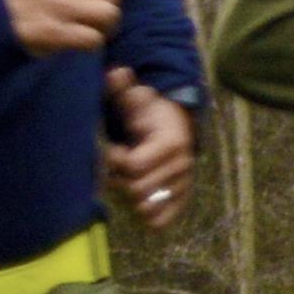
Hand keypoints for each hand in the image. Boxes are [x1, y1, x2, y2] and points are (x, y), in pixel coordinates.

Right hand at [1, 0, 123, 56]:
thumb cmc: (16, 3)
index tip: (93, 3)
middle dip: (108, 12)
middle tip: (96, 24)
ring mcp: (59, 7)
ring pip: (108, 14)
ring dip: (105, 28)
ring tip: (92, 34)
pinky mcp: (56, 32)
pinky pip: (93, 38)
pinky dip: (93, 44)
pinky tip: (81, 46)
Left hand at [101, 73, 192, 226]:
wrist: (176, 130)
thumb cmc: (149, 114)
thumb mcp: (137, 98)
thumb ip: (124, 88)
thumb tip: (116, 73)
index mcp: (170, 144)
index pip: (134, 166)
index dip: (114, 159)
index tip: (111, 148)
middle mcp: (181, 168)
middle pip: (137, 190)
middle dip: (118, 179)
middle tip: (112, 167)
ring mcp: (182, 187)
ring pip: (145, 208)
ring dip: (127, 199)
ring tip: (123, 180)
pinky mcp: (180, 202)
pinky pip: (161, 221)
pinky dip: (144, 215)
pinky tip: (132, 200)